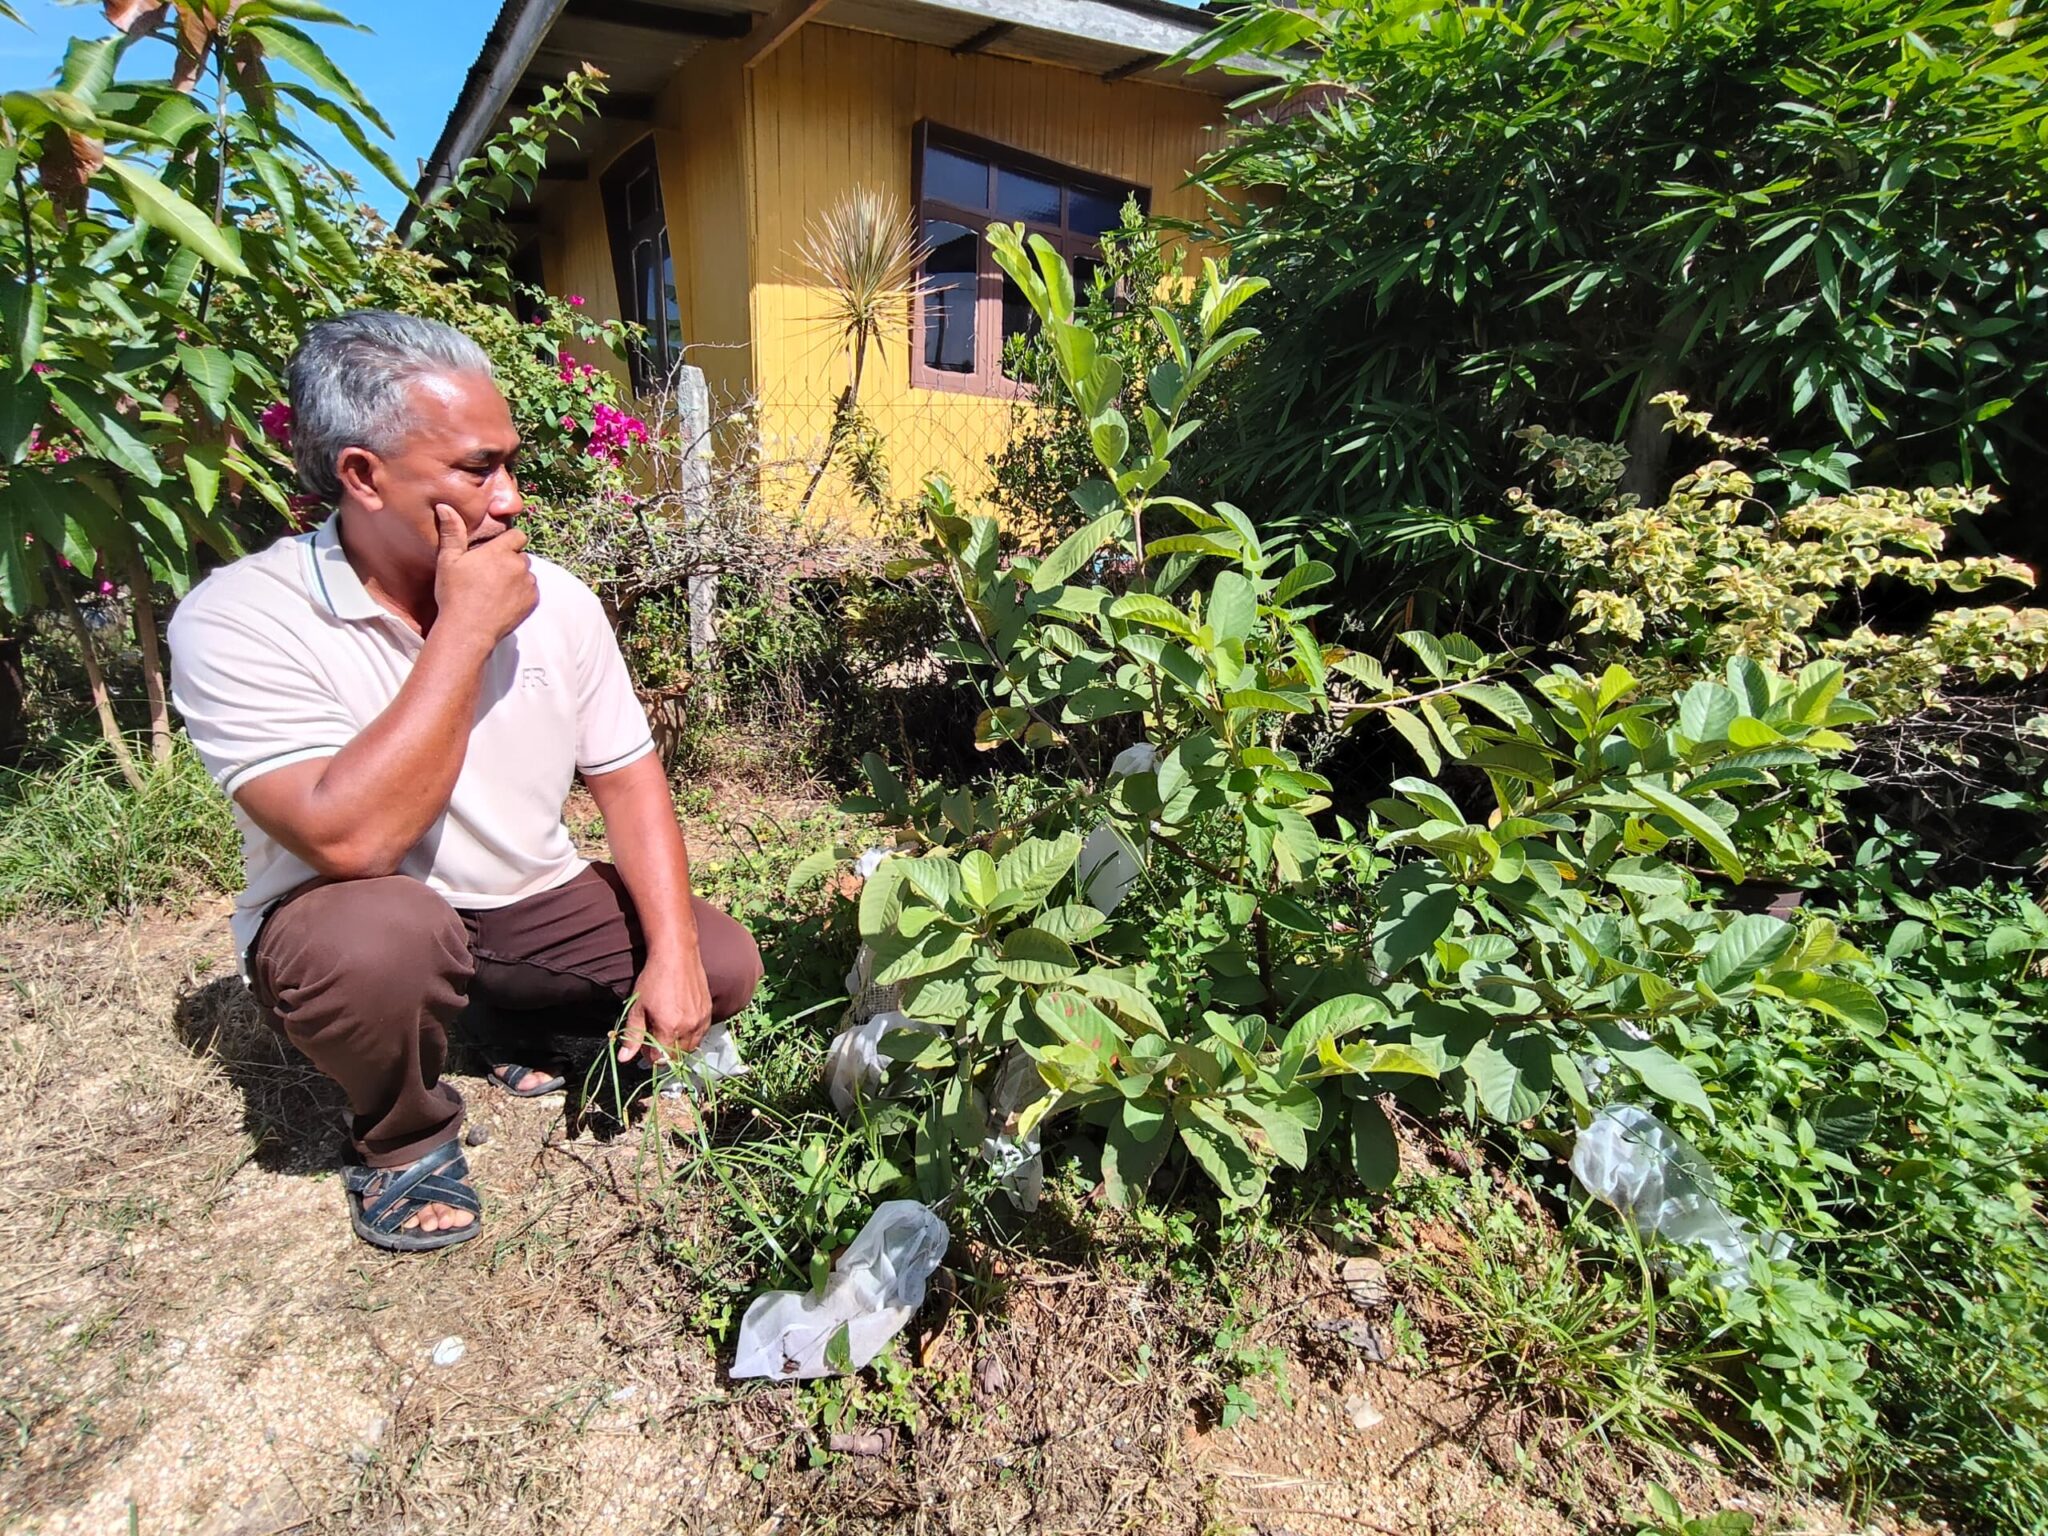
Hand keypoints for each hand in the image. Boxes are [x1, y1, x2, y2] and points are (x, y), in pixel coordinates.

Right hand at [433, 503, 536, 646]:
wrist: (468, 630)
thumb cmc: (454, 594)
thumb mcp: (448, 561)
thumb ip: (451, 532)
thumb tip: (445, 506)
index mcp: (500, 551)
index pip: (518, 536)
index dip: (508, 542)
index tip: (495, 552)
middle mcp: (519, 565)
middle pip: (521, 556)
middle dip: (510, 561)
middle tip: (489, 575)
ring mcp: (528, 584)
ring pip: (527, 574)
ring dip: (516, 578)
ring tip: (494, 590)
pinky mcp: (533, 602)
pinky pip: (531, 591)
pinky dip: (521, 594)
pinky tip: (502, 601)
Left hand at [617, 950, 714, 1064]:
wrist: (676, 955)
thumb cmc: (653, 979)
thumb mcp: (637, 1007)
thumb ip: (632, 1036)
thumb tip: (623, 1059)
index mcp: (669, 1028)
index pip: (660, 1059)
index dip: (648, 1055)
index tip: (643, 1043)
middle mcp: (689, 1028)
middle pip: (676, 1056)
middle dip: (663, 1051)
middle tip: (654, 1034)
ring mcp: (702, 1020)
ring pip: (691, 1047)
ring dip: (678, 1045)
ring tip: (667, 1029)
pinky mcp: (709, 1012)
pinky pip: (701, 1034)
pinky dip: (690, 1035)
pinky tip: (680, 1023)